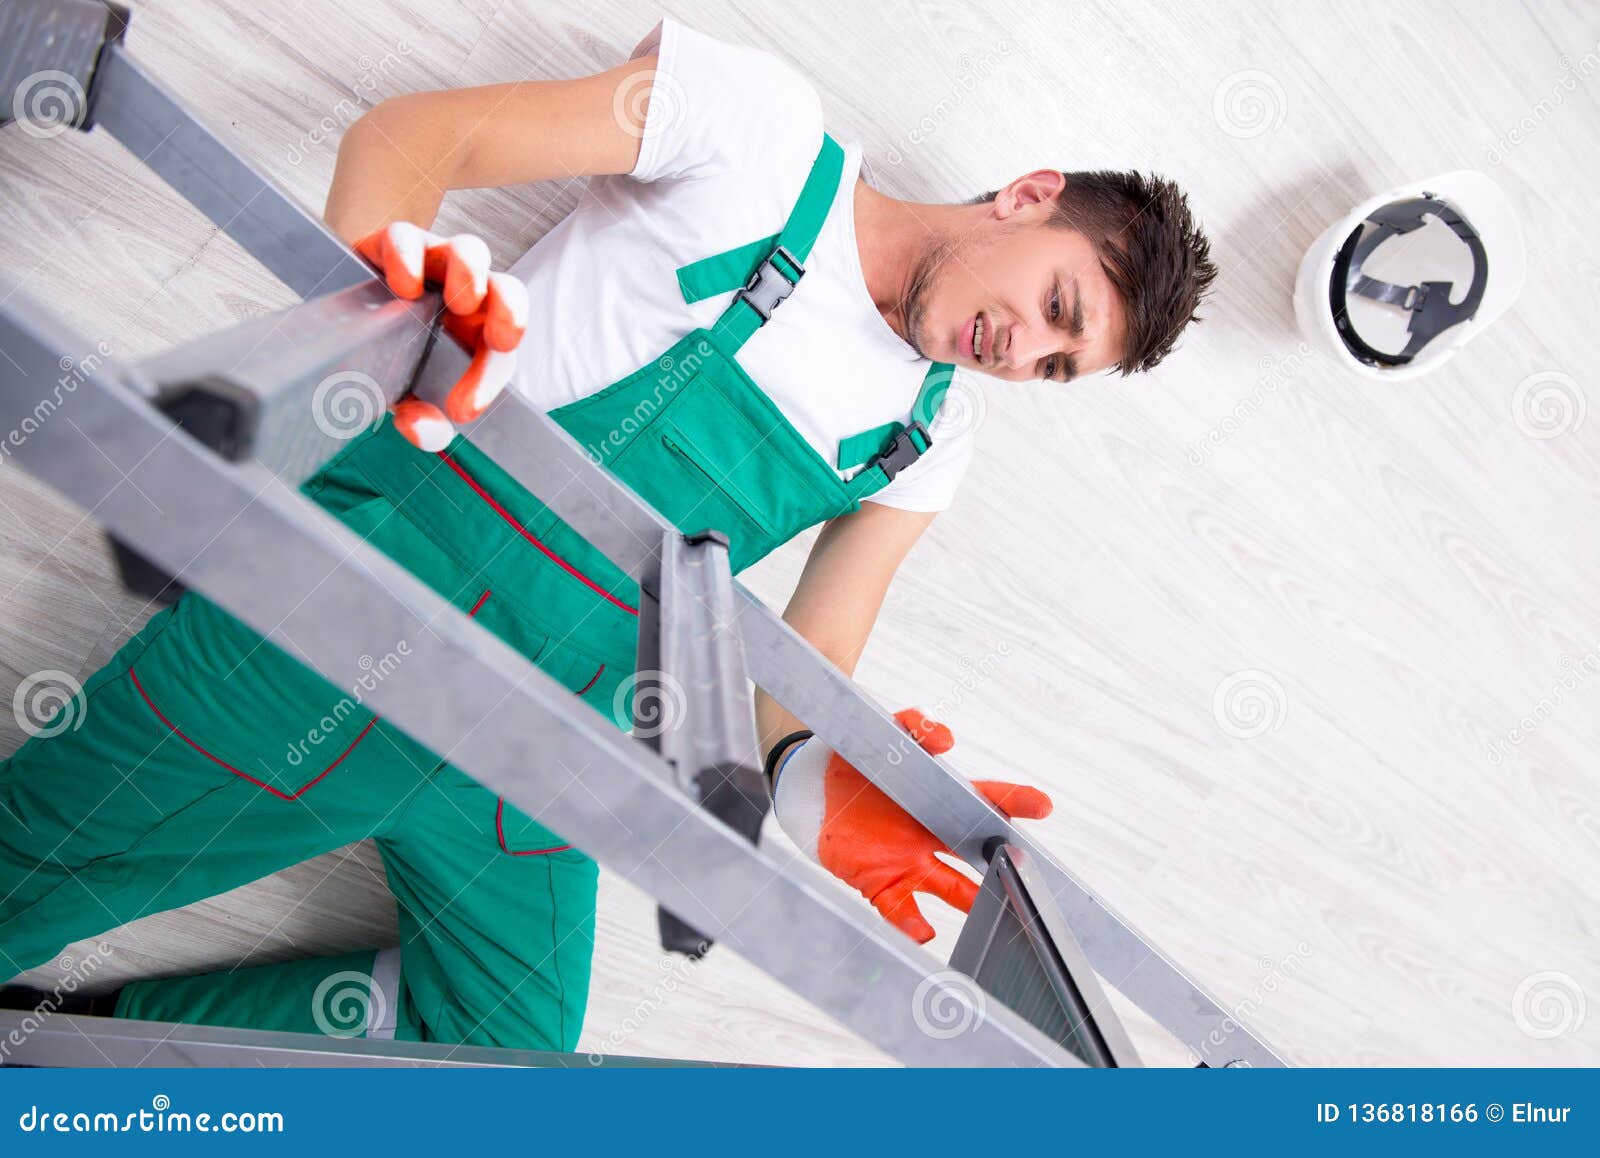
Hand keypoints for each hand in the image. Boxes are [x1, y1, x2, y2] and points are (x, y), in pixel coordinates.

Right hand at [354, 222, 528, 450]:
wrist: (346, 314)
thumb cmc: (391, 351)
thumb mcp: (407, 394)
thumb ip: (421, 419)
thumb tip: (424, 429)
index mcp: (481, 328)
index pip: (501, 348)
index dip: (489, 377)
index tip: (464, 409)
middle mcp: (465, 291)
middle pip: (507, 287)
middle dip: (511, 310)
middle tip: (498, 339)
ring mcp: (432, 261)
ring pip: (469, 250)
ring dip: (470, 275)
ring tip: (455, 304)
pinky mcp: (390, 244)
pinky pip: (405, 236)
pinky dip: (407, 256)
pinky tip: (403, 287)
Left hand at [772, 707, 1052, 942]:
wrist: (813, 788)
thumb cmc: (859, 760)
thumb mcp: (883, 736)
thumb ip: (913, 727)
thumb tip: (944, 738)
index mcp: (939, 798)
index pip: (985, 799)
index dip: (1015, 801)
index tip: (1043, 806)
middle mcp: (932, 835)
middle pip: (977, 851)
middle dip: (1006, 863)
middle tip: (1028, 871)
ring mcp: (909, 861)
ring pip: (950, 888)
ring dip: (969, 900)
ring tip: (990, 914)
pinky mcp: (880, 883)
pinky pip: (900, 909)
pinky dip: (912, 923)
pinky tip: (924, 933)